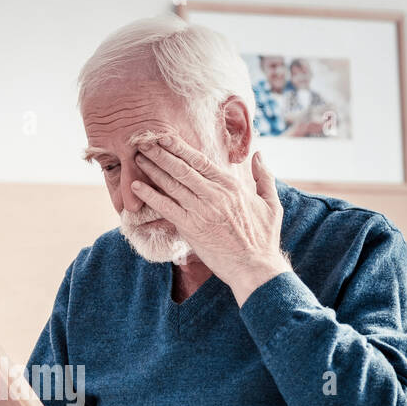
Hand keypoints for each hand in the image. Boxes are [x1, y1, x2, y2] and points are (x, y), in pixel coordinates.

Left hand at [130, 135, 291, 303]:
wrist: (255, 267)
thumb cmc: (263, 238)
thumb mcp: (271, 203)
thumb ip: (263, 177)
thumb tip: (258, 154)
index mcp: (231, 185)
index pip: (200, 160)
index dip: (179, 148)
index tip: (164, 137)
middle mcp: (214, 194)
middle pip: (182, 168)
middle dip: (160, 153)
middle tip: (142, 141)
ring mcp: (201, 210)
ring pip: (172, 184)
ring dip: (152, 169)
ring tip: (137, 158)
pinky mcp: (191, 228)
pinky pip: (165, 208)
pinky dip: (149, 195)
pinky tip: (135, 186)